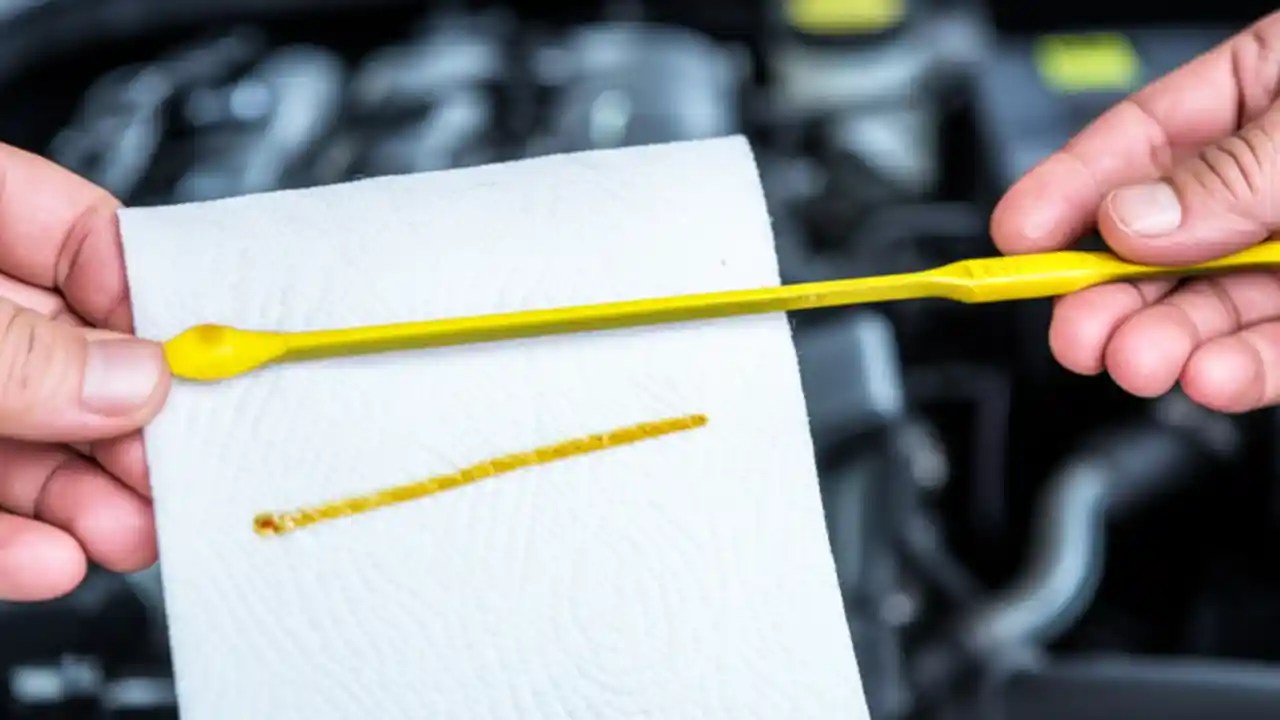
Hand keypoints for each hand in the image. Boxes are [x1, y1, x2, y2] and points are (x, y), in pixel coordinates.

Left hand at [0, 143, 169, 601]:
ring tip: (134, 534)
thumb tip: (133, 378)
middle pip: (69, 362)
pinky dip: (11, 542)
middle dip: (130, 427)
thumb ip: (20, 351)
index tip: (206, 360)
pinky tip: (50, 560)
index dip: (152, 301)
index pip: (82, 239)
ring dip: (86, 500)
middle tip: (187, 467)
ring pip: (26, 444)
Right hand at [992, 12, 1279, 412]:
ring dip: (1168, 342)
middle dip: (1109, 293)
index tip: (1014, 237)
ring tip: (1140, 363)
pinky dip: (1245, 369)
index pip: (1140, 140)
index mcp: (1266, 88)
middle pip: (1162, 241)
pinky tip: (1212, 376)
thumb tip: (1131, 220)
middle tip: (1075, 330)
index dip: (1066, 191)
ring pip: (1215, 304)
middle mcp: (1273, 177)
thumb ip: (1233, 169)